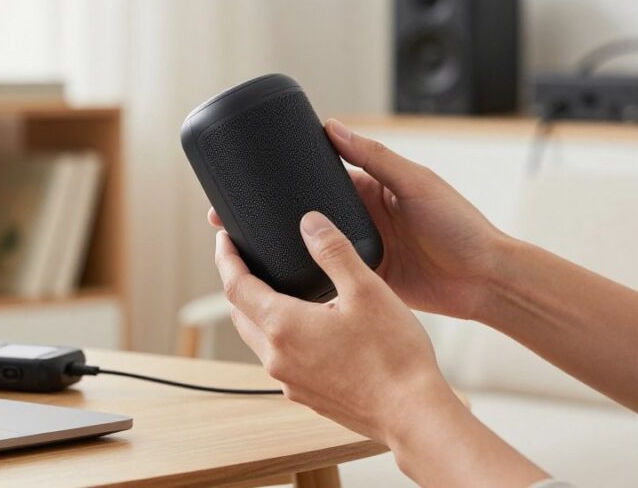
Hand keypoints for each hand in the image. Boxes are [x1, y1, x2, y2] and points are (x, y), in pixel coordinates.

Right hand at [208, 119, 507, 320]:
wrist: (484, 280)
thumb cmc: (459, 225)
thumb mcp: (415, 182)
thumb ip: (375, 157)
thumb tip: (333, 127)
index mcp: (372, 187)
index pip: (320, 173)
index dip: (287, 173)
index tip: (250, 170)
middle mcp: (362, 216)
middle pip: (306, 210)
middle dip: (269, 211)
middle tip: (226, 213)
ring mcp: (362, 249)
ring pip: (310, 244)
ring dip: (278, 243)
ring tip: (239, 244)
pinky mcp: (366, 279)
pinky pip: (327, 274)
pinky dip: (301, 274)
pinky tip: (274, 277)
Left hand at [213, 211, 456, 444]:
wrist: (412, 414)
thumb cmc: (393, 355)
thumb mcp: (366, 289)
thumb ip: (333, 251)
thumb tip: (309, 222)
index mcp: (284, 325)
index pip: (235, 286)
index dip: (226, 258)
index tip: (224, 240)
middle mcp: (277, 357)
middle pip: (241, 314)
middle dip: (239, 284)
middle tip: (246, 260)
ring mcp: (290, 382)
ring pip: (258, 340)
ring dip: (258, 313)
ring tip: (276, 289)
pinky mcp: (307, 396)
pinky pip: (280, 360)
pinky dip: (280, 337)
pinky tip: (307, 328)